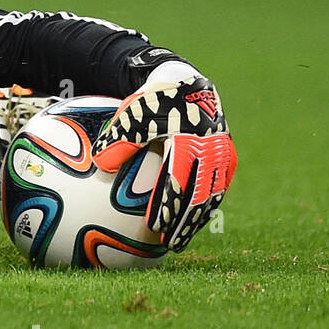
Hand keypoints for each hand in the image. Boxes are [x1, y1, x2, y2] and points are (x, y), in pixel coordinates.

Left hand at [92, 74, 236, 251]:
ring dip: (197, 220)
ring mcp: (223, 156)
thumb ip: (118, 140)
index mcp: (189, 142)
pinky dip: (205, 207)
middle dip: (186, 223)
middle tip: (171, 244)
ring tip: (182, 240)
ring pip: (211, 196)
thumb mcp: (132, 115)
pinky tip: (191, 222)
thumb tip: (100, 165)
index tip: (155, 226)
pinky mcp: (228, 159)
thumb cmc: (154, 101)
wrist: (188, 84)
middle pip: (199, 196)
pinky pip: (217, 189)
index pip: (179, 181)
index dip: (168, 206)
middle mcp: (212, 151)